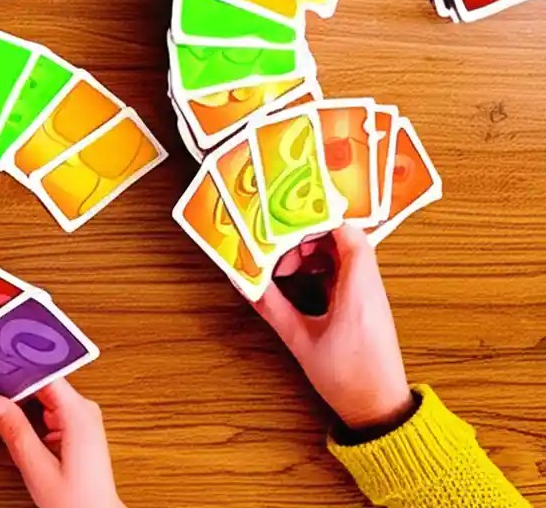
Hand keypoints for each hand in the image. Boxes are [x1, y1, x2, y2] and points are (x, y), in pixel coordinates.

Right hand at [0, 379, 123, 507]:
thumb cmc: (77, 502)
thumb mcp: (38, 468)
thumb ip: (16, 431)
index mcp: (79, 414)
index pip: (46, 373)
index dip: (18, 365)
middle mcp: (84, 410)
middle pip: (43, 381)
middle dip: (16, 384)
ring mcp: (81, 418)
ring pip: (44, 395)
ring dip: (23, 399)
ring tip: (2, 406)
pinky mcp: (76, 427)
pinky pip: (49, 408)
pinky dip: (31, 411)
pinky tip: (18, 421)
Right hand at [255, 226, 412, 430]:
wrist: (379, 407)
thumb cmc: (348, 378)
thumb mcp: (301, 341)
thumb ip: (273, 308)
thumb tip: (247, 283)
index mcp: (358, 289)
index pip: (347, 233)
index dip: (319, 218)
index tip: (288, 218)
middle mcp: (369, 285)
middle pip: (342, 238)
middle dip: (306, 236)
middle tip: (278, 251)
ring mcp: (369, 293)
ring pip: (342, 253)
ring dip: (311, 252)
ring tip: (285, 268)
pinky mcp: (365, 303)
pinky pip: (343, 271)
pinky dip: (319, 268)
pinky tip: (298, 281)